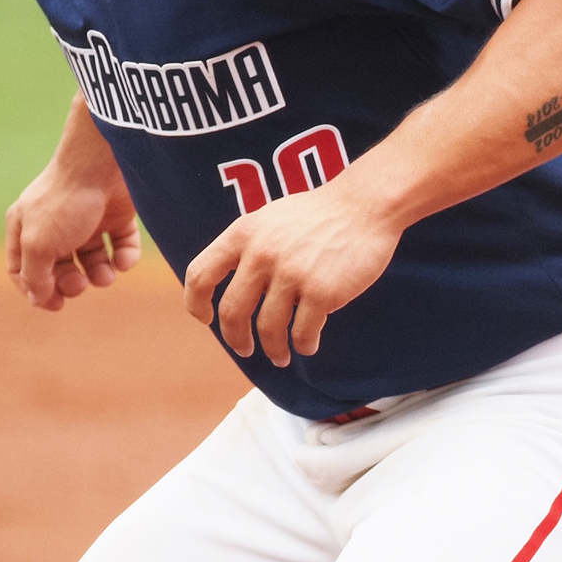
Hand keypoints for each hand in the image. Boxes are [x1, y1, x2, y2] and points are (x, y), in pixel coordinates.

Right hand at [6, 105, 140, 310]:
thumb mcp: (37, 245)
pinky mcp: (116, 216)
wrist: (104, 164)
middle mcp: (54, 224)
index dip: (35, 290)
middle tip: (79, 284)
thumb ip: (35, 277)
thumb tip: (41, 298)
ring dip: (99, 276)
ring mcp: (86, 220)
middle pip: (59, 269)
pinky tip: (122, 259)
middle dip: (70, 283)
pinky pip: (120, 247)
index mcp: (25, 226)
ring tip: (105, 275)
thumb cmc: (64, 203)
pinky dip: (124, 259)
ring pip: (92, 262)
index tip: (54, 303)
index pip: (21, 268)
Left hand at [183, 178, 402, 365]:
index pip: (200, 274)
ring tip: (281, 356)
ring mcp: (292, 273)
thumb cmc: (317, 215)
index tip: (207, 319)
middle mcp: (262, 253)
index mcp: (243, 233)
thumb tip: (225, 286)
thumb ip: (246, 246)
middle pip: (231, 312)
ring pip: (268, 328)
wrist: (365, 205)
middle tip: (245, 348)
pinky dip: (304, 345)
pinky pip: (303, 332)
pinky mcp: (322, 291)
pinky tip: (308, 345)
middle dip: (236, 339)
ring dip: (273, 350)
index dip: (196, 303)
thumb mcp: (269, 218)